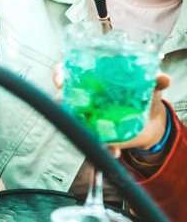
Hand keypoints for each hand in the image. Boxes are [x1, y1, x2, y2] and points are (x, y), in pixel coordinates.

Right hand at [53, 68, 171, 155]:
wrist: (152, 122)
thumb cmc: (147, 95)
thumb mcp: (151, 85)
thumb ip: (155, 80)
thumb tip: (162, 78)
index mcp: (94, 78)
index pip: (67, 70)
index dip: (59, 73)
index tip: (60, 80)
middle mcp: (85, 96)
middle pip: (62, 96)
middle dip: (61, 102)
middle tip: (70, 108)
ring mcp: (88, 116)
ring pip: (73, 121)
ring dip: (79, 128)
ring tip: (93, 133)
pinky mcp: (96, 134)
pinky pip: (92, 141)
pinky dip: (104, 148)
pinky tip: (115, 151)